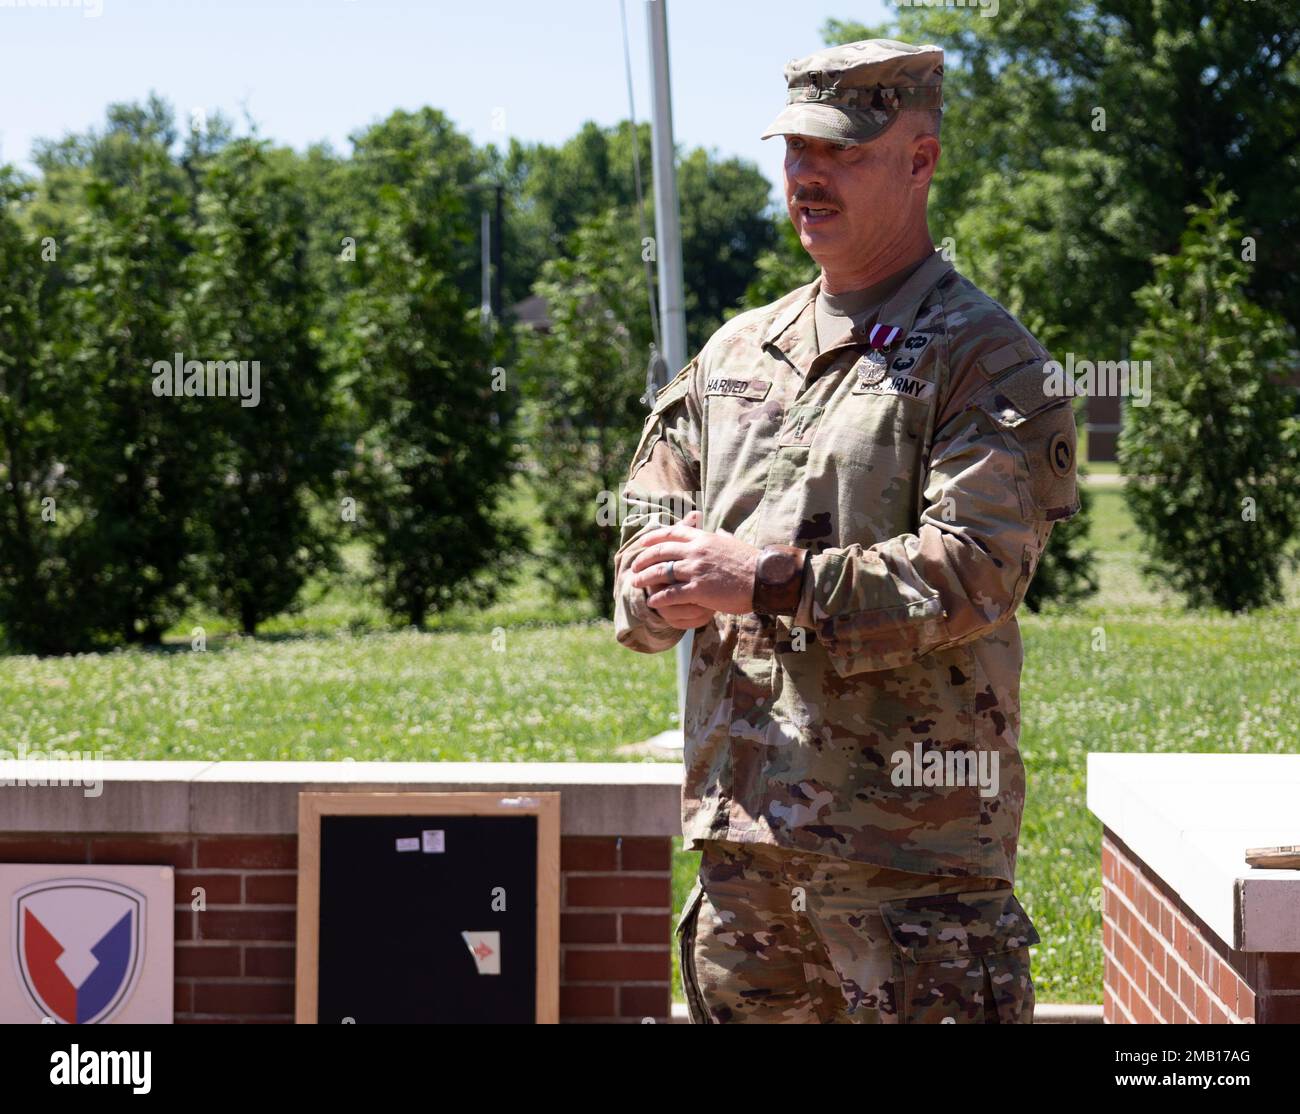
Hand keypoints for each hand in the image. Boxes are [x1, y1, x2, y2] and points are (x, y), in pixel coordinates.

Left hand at [631, 510, 759, 617]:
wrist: (764, 578)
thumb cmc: (752, 563)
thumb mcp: (734, 544)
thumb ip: (723, 537)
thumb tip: (721, 532)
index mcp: (703, 538)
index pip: (671, 533)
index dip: (653, 538)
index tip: (643, 544)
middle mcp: (696, 551)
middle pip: (660, 551)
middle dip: (643, 559)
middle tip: (634, 567)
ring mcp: (696, 570)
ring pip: (661, 572)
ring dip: (645, 578)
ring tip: (636, 584)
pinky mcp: (699, 589)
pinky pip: (671, 593)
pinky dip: (659, 598)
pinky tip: (652, 603)